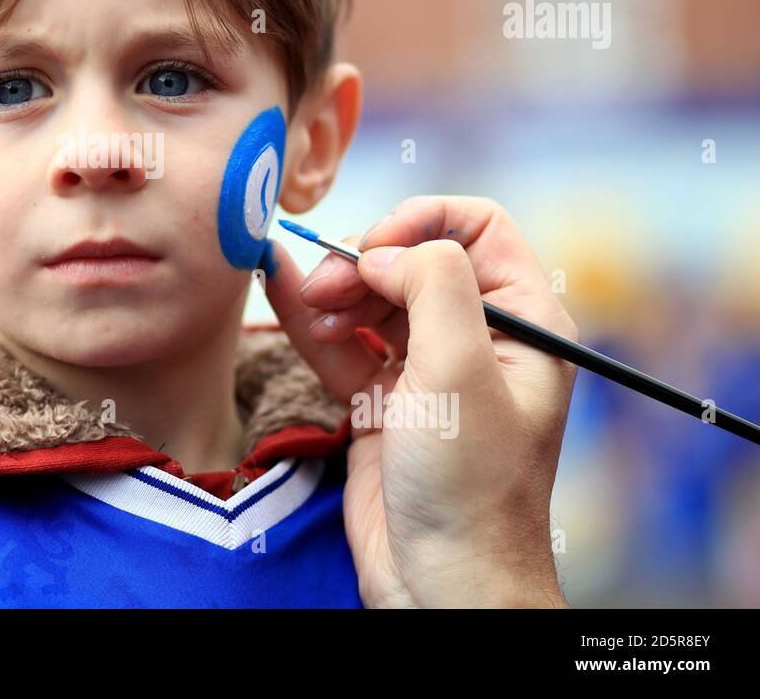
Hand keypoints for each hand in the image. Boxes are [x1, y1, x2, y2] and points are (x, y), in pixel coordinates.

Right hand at [263, 196, 577, 606]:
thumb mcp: (461, 368)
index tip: (375, 247)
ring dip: (333, 290)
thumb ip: (433, 284)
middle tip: (326, 284)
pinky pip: (345, 343)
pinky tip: (281, 292)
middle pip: (413, 259)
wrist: (439, 583)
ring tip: (306, 303)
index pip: (477, 226)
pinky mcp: (384, 400)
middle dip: (364, 260)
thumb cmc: (469, 485)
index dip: (422, 222)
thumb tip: (387, 248)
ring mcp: (428, 369)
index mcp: (523, 321)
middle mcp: (478, 336)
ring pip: (372, 298)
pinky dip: (313, 319)